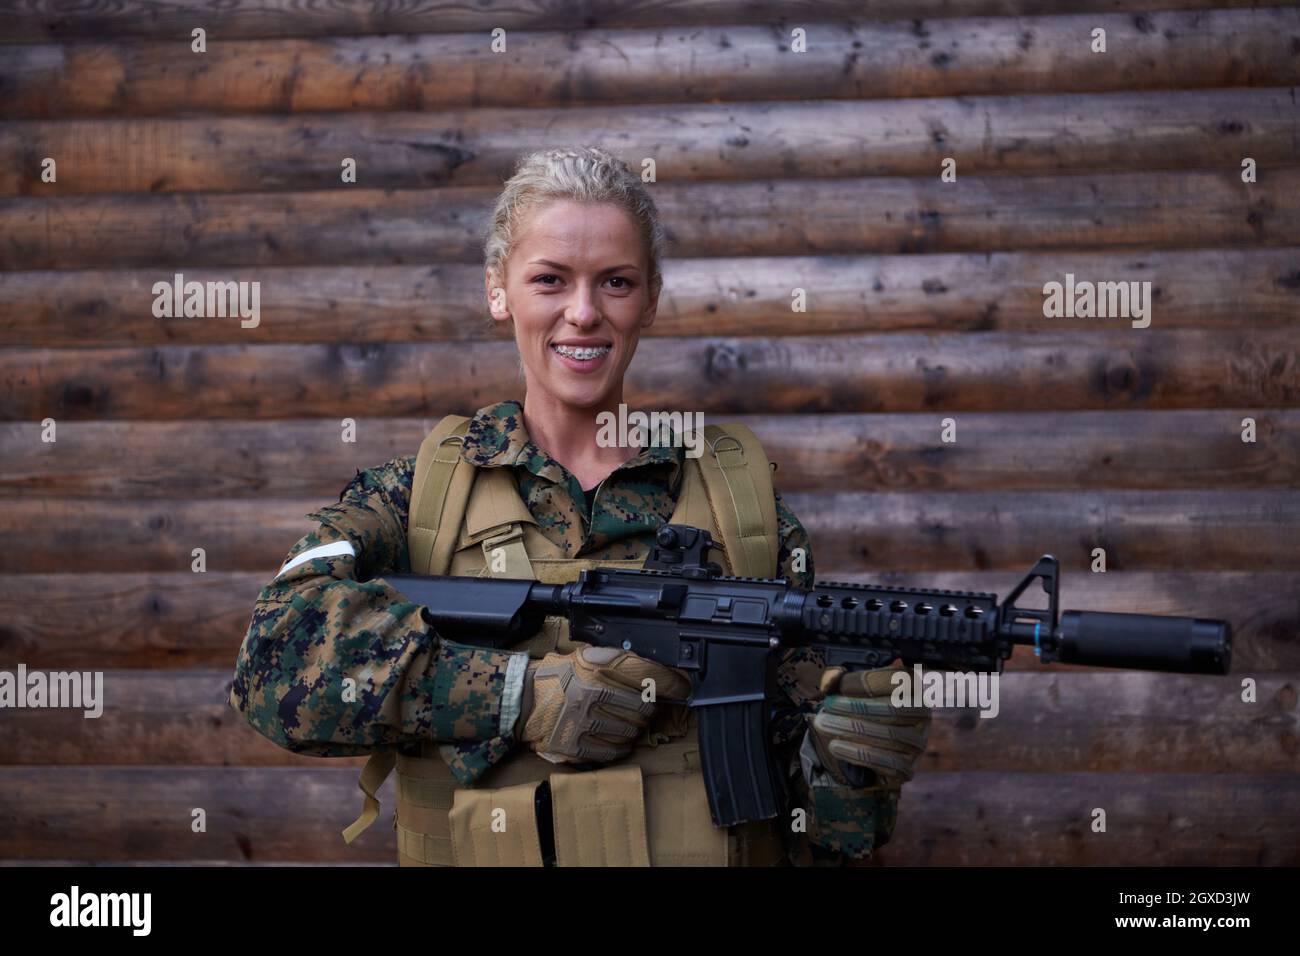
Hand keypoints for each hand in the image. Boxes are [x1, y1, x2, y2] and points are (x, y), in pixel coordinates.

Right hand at [516, 646, 691, 763]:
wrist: (522, 702)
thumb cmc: (557, 677)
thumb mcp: (585, 656)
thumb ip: (615, 659)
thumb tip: (655, 664)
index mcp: (596, 669)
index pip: (648, 675)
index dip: (672, 683)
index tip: (683, 687)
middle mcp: (591, 695)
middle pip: (643, 709)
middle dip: (647, 710)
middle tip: (642, 708)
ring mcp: (583, 724)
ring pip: (630, 733)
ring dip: (634, 730)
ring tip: (624, 722)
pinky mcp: (576, 747)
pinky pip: (612, 752)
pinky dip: (619, 748)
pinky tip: (614, 739)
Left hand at [805, 662, 930, 787]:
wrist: (865, 752)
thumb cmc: (859, 714)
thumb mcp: (853, 692)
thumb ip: (841, 682)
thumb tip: (831, 680)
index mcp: (912, 688)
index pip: (895, 681)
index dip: (864, 683)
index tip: (837, 687)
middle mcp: (922, 714)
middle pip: (893, 710)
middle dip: (855, 708)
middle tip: (827, 707)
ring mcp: (918, 742)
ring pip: (891, 736)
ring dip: (852, 729)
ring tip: (824, 725)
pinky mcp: (909, 768)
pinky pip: (888, 762)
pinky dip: (858, 754)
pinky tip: (836, 746)